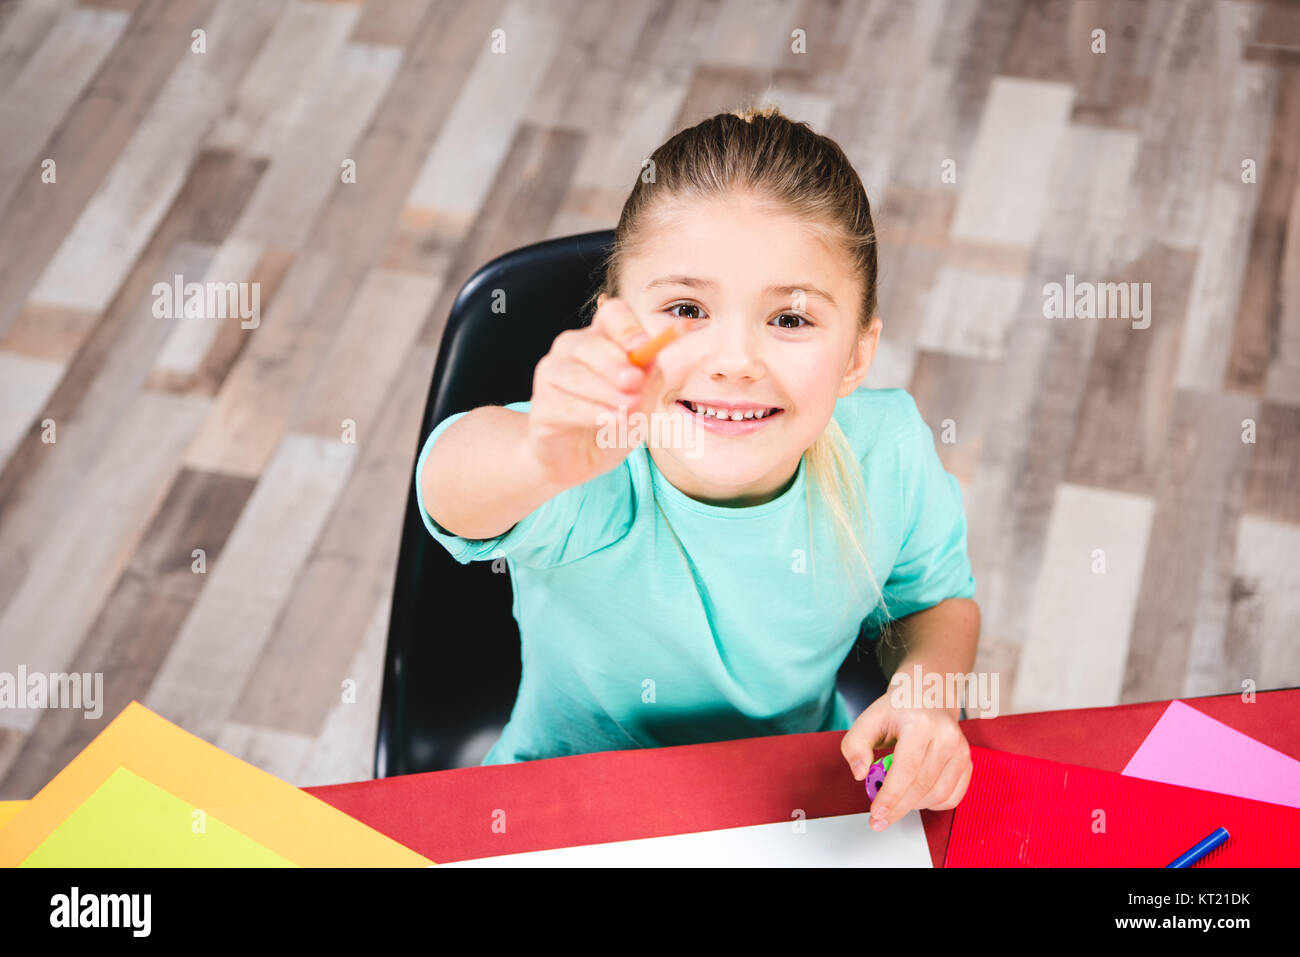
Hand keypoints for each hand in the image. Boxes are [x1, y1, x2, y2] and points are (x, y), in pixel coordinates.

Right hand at [527, 297, 663, 488]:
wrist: (581, 462)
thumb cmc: (613, 424)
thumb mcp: (642, 403)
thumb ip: (649, 381)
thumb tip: (651, 361)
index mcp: (603, 340)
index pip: (613, 315)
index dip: (628, 328)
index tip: (644, 347)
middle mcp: (571, 350)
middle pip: (588, 342)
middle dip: (614, 362)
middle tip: (635, 381)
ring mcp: (551, 376)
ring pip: (574, 374)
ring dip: (606, 392)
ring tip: (630, 409)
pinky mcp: (540, 406)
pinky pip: (564, 404)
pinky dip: (592, 413)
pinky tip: (612, 421)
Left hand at [841, 691, 971, 831]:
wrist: (928, 695)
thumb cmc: (898, 709)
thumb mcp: (868, 719)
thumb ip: (855, 745)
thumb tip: (860, 774)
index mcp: (920, 723)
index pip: (907, 769)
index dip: (891, 796)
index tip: (877, 813)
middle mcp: (945, 737)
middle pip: (922, 786)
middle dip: (898, 808)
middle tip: (879, 819)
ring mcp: (960, 750)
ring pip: (938, 795)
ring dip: (913, 806)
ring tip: (896, 798)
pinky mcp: (967, 762)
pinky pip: (952, 797)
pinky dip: (932, 804)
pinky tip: (916, 796)